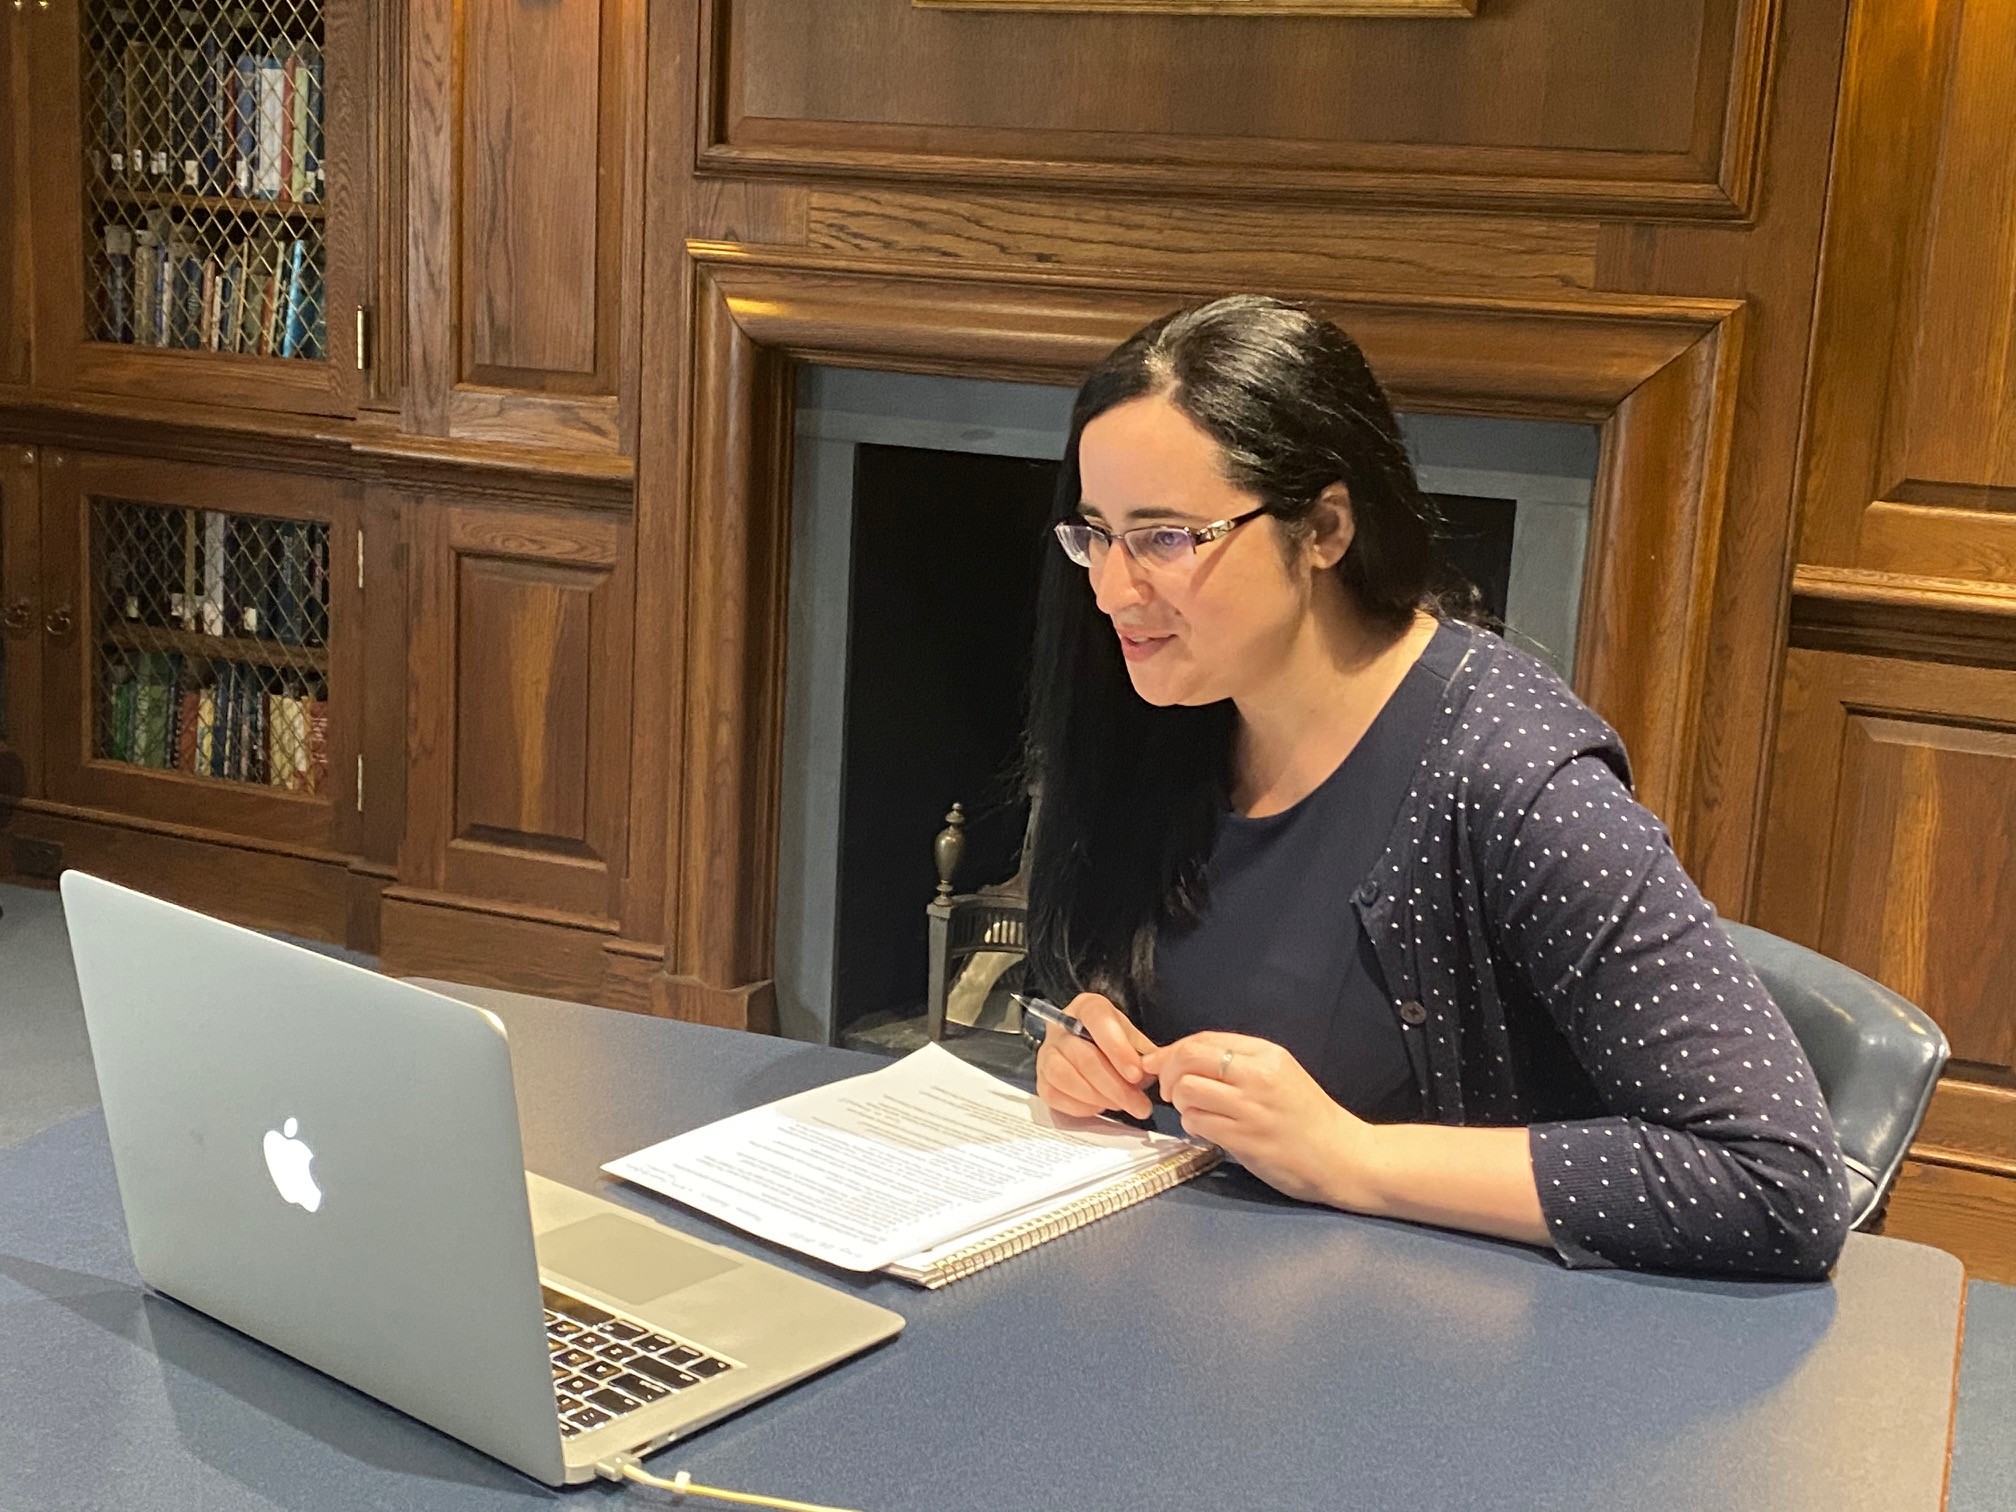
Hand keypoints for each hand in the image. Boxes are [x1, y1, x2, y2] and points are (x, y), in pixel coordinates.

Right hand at [1033, 993, 1159, 1120]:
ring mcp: (1046, 1053)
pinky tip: (1101, 1106)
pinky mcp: (1040, 1078)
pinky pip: (1055, 1095)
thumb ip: (1143, 1052)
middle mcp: (1060, 1026)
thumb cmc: (1113, 1041)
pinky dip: (1081, 1106)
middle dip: (1116, 1086)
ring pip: (1065, 1076)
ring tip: (1122, 1106)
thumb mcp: (1131, 1037)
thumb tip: (1153, 1072)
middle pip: (1084, 1057)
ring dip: (1098, 1097)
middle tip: (1140, 1105)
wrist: (1087, 1047)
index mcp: (1086, 1007)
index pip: (1098, 1021)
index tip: (1137, 1075)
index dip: (1118, 1049)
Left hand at [1141, 1033, 1378, 1206]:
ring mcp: (1250, 1107)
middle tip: (1170, 1090)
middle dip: (1168, 1073)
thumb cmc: (1310, 1118)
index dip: (1171, 1051)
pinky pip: (1197, 1122)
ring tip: (1195, 1112)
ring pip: (1188, 1090)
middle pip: (1189, 1058)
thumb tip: (1187, 1059)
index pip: (1203, 1040)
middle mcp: (1257, 1075)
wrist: (1343, 1157)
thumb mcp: (1281, 1074)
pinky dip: (1192, 1125)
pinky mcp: (1244, 1138)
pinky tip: (1206, 1130)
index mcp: (1267, 1054)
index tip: (1157, 1063)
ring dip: (1180, 1103)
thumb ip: (1240, 1063)